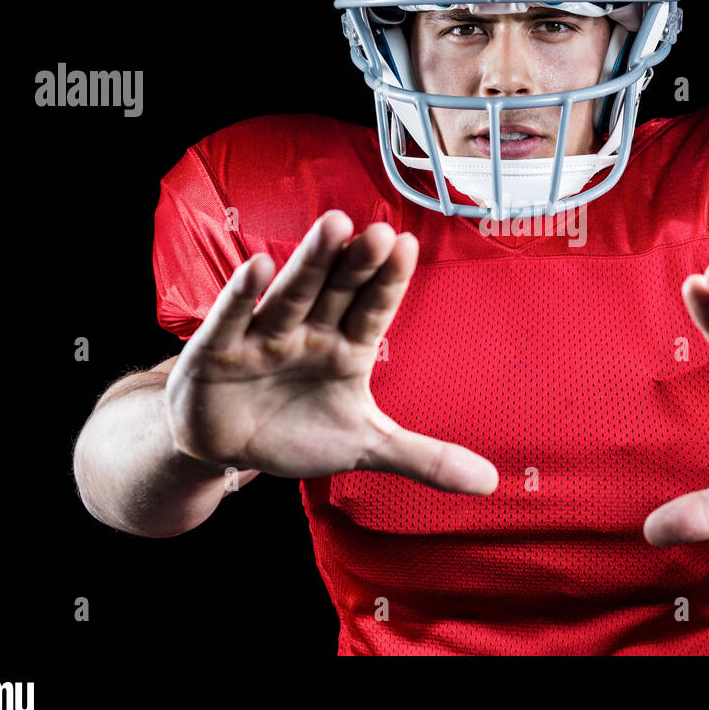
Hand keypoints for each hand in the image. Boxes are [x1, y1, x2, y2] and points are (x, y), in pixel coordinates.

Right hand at [165, 210, 498, 494]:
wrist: (225, 445)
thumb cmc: (297, 431)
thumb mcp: (365, 446)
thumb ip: (424, 458)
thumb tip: (489, 482)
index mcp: (347, 348)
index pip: (373, 310)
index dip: (389, 281)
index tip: (408, 246)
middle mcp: (309, 332)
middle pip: (337, 292)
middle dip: (357, 263)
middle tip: (379, 232)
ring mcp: (264, 336)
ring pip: (292, 295)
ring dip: (311, 262)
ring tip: (333, 227)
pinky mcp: (218, 350)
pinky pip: (231, 318)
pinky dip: (242, 295)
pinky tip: (257, 267)